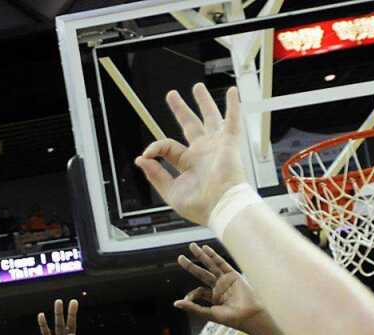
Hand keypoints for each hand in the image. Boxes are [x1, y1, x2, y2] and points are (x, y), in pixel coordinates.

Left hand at [135, 85, 247, 225]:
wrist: (221, 207)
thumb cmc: (200, 205)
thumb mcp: (170, 191)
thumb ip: (155, 175)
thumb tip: (141, 159)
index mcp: (189, 164)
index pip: (168, 146)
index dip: (155, 147)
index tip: (145, 155)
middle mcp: (203, 152)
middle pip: (190, 125)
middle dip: (181, 110)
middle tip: (172, 95)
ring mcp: (216, 146)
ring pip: (210, 118)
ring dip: (204, 102)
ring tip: (197, 87)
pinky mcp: (228, 143)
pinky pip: (232, 120)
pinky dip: (233, 106)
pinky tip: (231, 91)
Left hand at [174, 243, 265, 334]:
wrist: (249, 316)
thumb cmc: (232, 319)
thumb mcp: (208, 313)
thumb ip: (193, 308)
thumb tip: (176, 303)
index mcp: (214, 297)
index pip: (198, 291)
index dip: (190, 294)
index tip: (187, 299)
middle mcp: (219, 287)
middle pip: (202, 273)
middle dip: (191, 265)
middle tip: (180, 258)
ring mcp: (226, 280)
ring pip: (211, 266)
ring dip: (201, 256)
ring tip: (192, 246)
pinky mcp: (233, 275)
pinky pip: (221, 263)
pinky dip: (213, 256)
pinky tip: (206, 249)